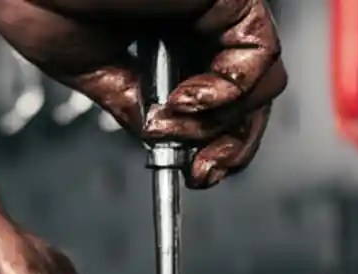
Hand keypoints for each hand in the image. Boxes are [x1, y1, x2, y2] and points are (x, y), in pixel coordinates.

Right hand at [0, 0, 287, 187]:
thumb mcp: (93, 71)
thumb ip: (137, 105)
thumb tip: (166, 142)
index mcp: (170, 29)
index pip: (224, 94)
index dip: (218, 140)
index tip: (199, 172)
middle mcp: (199, 14)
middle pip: (254, 92)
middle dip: (231, 143)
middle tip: (201, 172)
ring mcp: (215, 3)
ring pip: (263, 79)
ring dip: (220, 120)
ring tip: (171, 123)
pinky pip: (258, 54)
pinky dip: (228, 91)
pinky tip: (187, 99)